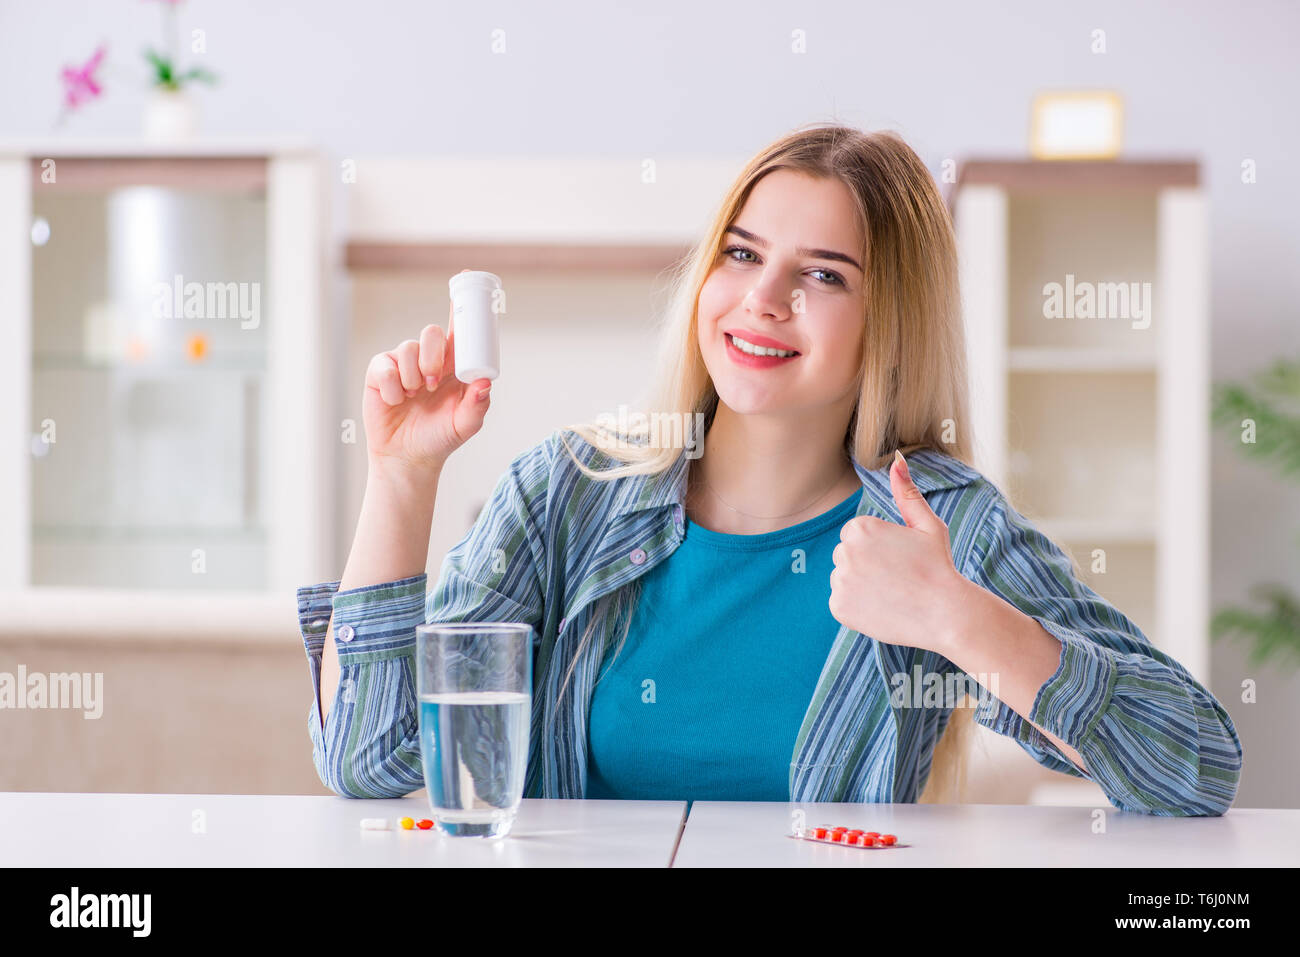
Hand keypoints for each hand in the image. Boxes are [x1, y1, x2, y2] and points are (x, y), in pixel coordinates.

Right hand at [362, 270, 493, 471]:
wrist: (408, 457)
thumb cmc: (440, 438)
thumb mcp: (465, 425)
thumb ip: (478, 405)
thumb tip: (487, 382)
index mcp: (454, 366)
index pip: (459, 330)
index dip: (462, 305)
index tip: (465, 277)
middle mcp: (429, 360)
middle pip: (432, 333)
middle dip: (434, 355)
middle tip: (433, 382)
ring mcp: (403, 365)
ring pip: (408, 348)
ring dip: (412, 375)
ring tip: (413, 397)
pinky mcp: (380, 373)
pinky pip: (386, 365)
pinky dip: (393, 386)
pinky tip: (396, 401)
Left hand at [828, 450, 971, 653]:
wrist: (944, 614)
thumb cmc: (938, 566)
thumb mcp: (927, 524)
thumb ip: (906, 492)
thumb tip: (897, 459)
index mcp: (860, 528)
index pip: (855, 534)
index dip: (878, 546)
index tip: (898, 558)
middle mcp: (844, 552)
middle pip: (846, 554)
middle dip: (866, 563)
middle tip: (896, 576)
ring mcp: (839, 581)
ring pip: (843, 577)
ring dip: (860, 584)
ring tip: (890, 592)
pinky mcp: (838, 608)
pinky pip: (842, 601)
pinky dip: (857, 605)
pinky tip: (882, 607)